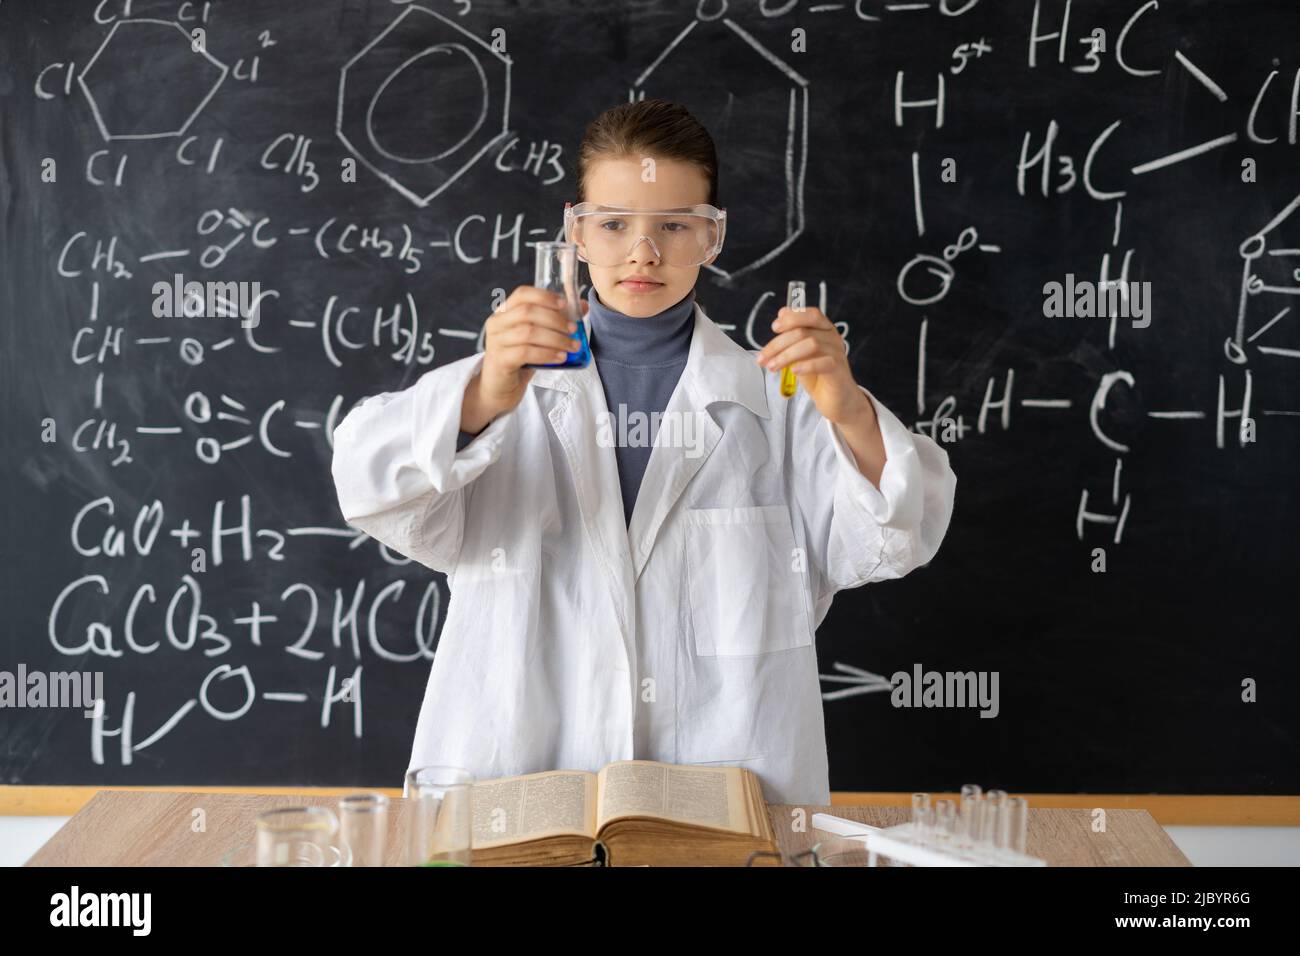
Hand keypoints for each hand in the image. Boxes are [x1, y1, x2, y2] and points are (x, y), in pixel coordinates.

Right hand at [461, 286, 587, 432]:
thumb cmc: (520, 359)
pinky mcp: (499, 360)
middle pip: (527, 312)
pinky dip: (547, 353)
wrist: (500, 387)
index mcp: (505, 312)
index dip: (545, 296)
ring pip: (528, 332)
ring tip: (572, 346)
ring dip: (555, 338)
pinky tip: (561, 357)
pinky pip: (526, 352)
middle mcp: (497, 323)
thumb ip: (556, 320)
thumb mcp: (538, 337)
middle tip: (574, 330)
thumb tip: (582, 306)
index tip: (564, 304)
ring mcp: (496, 341)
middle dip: (555, 319)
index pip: (522, 294)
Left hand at [754, 306, 871, 424]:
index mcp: (824, 329)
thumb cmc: (817, 376)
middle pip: (803, 331)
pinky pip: (823, 363)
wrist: (836, 400)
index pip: (811, 314)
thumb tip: (782, 313)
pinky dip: (806, 365)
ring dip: (786, 356)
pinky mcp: (838, 370)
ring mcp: (837, 353)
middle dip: (778, 344)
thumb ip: (792, 335)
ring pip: (811, 345)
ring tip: (772, 367)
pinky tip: (793, 371)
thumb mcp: (800, 353)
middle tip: (763, 358)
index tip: (774, 328)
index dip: (792, 318)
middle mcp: (833, 337)